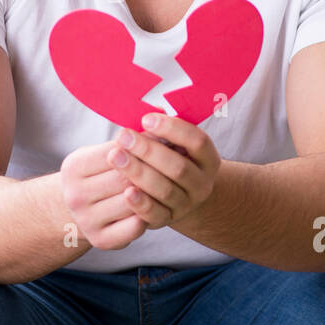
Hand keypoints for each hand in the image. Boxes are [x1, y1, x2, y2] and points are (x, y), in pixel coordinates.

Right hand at [59, 140, 169, 250]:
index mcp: (74, 168)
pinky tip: (157, 203)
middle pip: (124, 179)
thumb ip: (124, 144)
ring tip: (172, 179)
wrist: (79, 209)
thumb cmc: (97, 174)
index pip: (115, 151)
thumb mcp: (100, 153)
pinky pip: (135, 226)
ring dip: (154, 190)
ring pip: (132, 202)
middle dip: (152, 167)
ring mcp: (86, 220)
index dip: (143, 144)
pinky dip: (148, 213)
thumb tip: (161, 131)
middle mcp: (75, 195)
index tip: (165, 137)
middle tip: (177, 158)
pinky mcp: (100, 240)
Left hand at [105, 113, 220, 229]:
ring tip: (116, 157)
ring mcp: (187, 204)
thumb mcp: (173, 144)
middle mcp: (202, 184)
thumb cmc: (169, 159)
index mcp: (208, 159)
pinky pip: (156, 214)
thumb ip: (163, 129)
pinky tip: (126, 192)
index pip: (197, 141)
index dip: (173, 129)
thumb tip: (150, 104)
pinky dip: (141, 204)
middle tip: (123, 137)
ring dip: (139, 172)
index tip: (146, 119)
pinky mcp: (168, 220)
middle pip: (178, 167)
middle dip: (149, 150)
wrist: (176, 196)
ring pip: (165, 190)